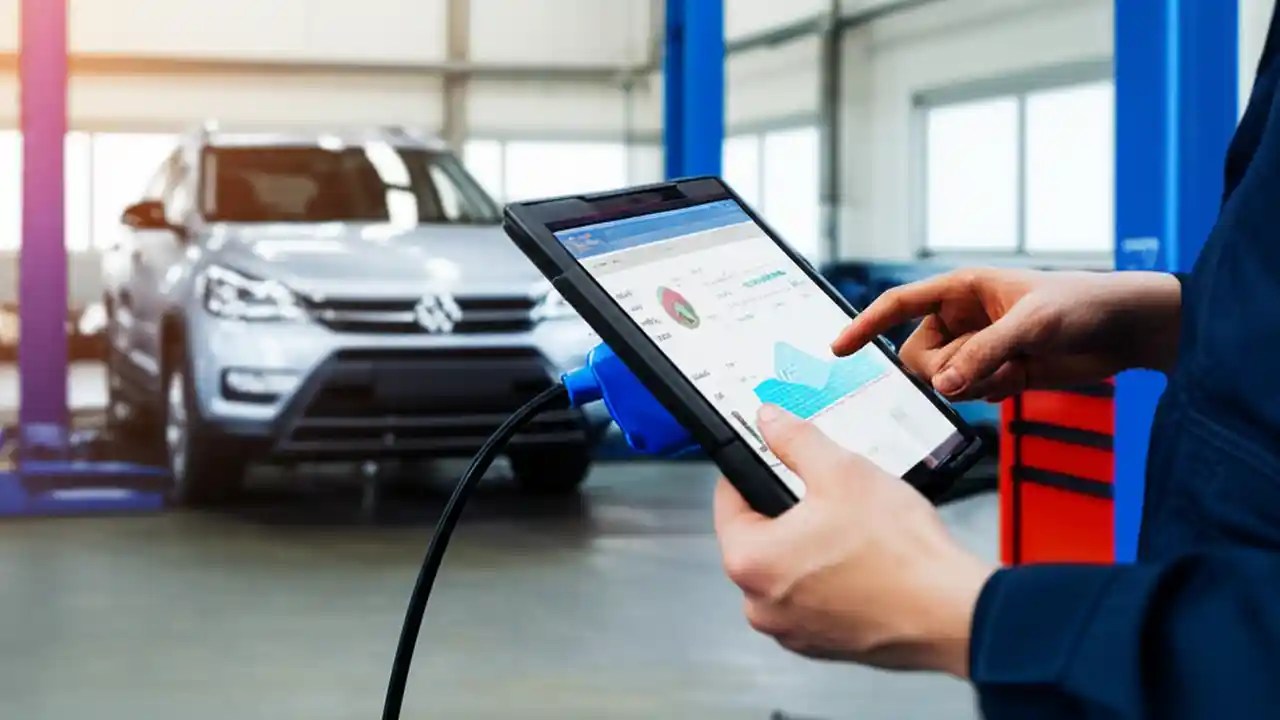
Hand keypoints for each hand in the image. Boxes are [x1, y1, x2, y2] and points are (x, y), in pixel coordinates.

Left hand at [714, 405, 994, 676]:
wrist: (951, 613)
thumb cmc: (898, 553)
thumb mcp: (842, 471)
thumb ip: (796, 440)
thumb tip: (770, 422)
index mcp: (749, 562)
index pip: (728, 501)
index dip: (750, 470)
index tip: (769, 458)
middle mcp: (760, 605)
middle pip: (758, 536)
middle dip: (786, 509)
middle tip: (825, 490)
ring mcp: (791, 630)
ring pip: (788, 568)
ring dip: (810, 544)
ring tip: (852, 525)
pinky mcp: (823, 644)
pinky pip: (814, 597)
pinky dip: (831, 577)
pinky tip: (864, 558)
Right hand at [830, 269, 1181, 400]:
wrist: (1125, 330)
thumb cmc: (1081, 305)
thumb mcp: (1031, 325)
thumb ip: (984, 354)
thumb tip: (943, 383)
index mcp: (961, 288)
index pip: (899, 305)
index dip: (866, 325)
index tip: (839, 349)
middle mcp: (962, 319)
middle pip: (916, 355)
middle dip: (942, 368)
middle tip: (979, 367)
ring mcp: (978, 348)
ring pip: (941, 379)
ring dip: (973, 383)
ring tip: (1014, 369)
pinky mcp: (996, 373)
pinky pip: (968, 394)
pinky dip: (990, 393)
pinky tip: (1021, 378)